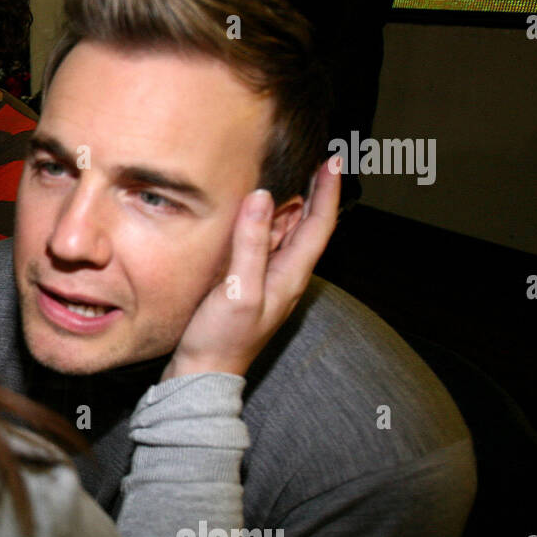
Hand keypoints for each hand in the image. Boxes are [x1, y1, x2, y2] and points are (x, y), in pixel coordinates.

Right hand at [162, 157, 340, 379]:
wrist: (203, 375)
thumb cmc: (222, 339)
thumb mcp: (239, 289)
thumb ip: (251, 244)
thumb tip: (262, 197)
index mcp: (290, 276)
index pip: (318, 226)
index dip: (327, 193)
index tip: (333, 162)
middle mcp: (284, 277)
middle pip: (306, 227)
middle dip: (313, 193)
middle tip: (315, 161)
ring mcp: (266, 282)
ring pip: (285, 235)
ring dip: (290, 206)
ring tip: (290, 177)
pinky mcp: (246, 286)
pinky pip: (263, 247)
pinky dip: (266, 224)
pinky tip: (254, 216)